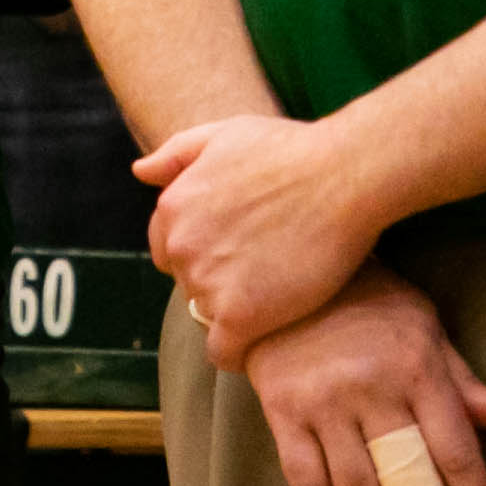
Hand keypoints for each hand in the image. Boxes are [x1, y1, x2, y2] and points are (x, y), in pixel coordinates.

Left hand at [140, 112, 383, 362]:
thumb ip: (178, 153)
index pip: (167, 250)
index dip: (203, 254)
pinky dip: (239, 352)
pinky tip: (262, 339)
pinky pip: (224, 352)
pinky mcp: (240, 316)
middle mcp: (181, 247)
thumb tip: (140, 171)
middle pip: (189, 283)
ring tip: (276, 296)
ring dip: (235, 312)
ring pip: (208, 316)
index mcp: (173, 207)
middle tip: (265, 271)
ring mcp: (208, 283)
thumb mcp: (226, 133)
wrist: (345, 175)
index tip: (236, 254)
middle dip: (218, 280)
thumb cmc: (293, 149)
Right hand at [241, 268, 485, 485]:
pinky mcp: (282, 413)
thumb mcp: (425, 328)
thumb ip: (463, 380)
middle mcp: (370, 390)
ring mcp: (322, 404)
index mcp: (416, 368)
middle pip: (404, 479)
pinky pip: (306, 480)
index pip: (455, 448)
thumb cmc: (371, 300)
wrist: (286, 269)